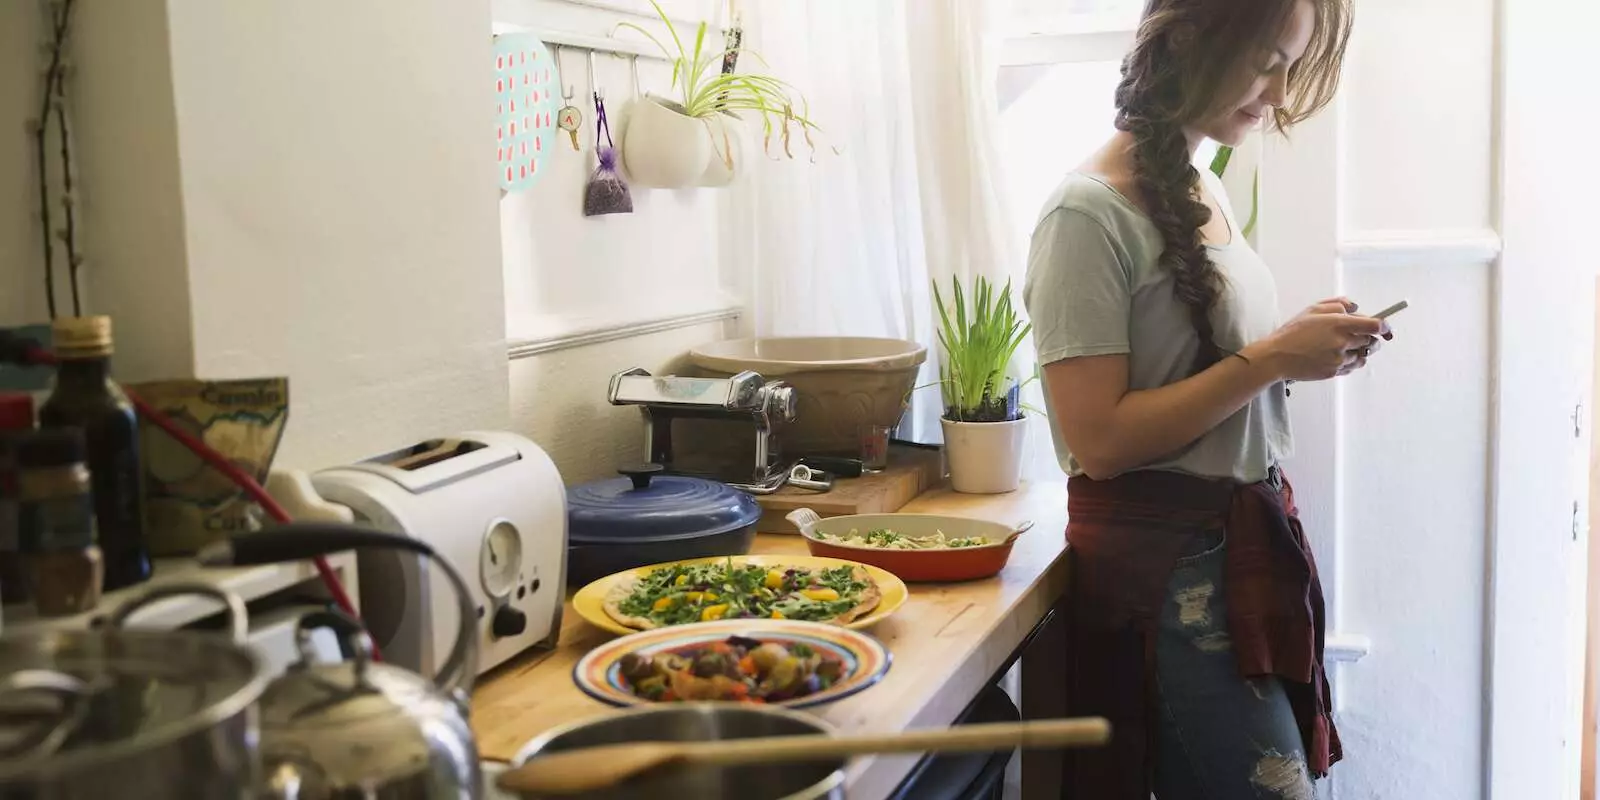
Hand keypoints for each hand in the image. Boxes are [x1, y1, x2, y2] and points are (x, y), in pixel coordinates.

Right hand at [1246, 297, 1390, 381]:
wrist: (1277, 357)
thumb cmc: (1293, 332)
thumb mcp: (1313, 309)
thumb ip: (1339, 303)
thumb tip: (1356, 307)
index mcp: (1339, 323)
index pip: (1375, 325)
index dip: (1385, 326)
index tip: (1385, 327)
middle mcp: (1343, 342)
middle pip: (1372, 341)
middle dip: (1370, 337)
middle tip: (1362, 335)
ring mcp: (1339, 359)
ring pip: (1363, 355)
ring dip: (1360, 350)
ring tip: (1346, 346)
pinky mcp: (1334, 372)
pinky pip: (1352, 367)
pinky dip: (1351, 362)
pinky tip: (1339, 356)